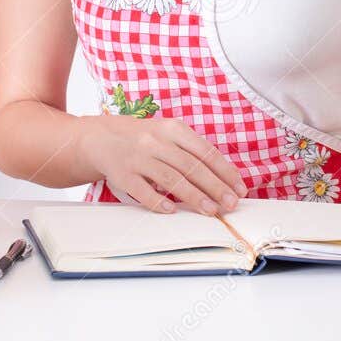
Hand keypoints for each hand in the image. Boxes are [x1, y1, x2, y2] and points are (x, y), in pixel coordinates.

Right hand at [83, 115, 246, 214]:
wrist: (101, 137)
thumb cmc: (145, 139)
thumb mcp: (168, 135)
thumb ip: (192, 152)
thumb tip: (224, 179)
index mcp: (173, 129)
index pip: (205, 151)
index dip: (224, 171)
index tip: (239, 188)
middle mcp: (156, 141)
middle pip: (191, 166)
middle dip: (214, 187)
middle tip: (230, 204)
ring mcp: (138, 157)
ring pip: (170, 178)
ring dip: (193, 196)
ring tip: (210, 210)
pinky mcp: (121, 174)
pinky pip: (142, 190)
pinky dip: (158, 201)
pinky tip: (172, 211)